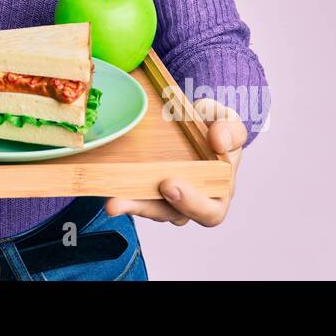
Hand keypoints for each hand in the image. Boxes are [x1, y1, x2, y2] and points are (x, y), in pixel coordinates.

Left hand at [105, 98, 245, 226]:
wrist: (193, 120)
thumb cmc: (213, 125)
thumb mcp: (226, 120)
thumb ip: (228, 129)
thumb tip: (218, 142)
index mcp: (218, 189)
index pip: (210, 210)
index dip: (191, 203)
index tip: (170, 185)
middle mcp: (193, 200)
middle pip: (178, 216)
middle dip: (155, 207)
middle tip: (152, 189)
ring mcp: (168, 198)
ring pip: (153, 210)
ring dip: (133, 206)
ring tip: (114, 203)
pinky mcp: (148, 189)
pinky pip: (136, 198)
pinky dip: (122, 197)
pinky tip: (107, 194)